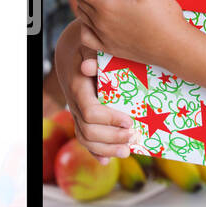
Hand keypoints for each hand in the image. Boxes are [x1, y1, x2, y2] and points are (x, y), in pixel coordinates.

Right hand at [54, 19, 132, 158]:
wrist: (73, 52)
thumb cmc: (87, 46)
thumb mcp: (89, 44)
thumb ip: (91, 54)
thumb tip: (89, 67)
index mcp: (78, 88)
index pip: (89, 112)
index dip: (109, 120)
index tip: (129, 121)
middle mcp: (75, 103)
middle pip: (88, 130)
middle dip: (111, 138)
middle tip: (132, 137)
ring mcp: (77, 112)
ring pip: (85, 138)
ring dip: (106, 149)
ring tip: (127, 151)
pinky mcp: (82, 118)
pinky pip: (84, 139)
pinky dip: (95, 152)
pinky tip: (107, 161)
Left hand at [70, 0, 185, 67]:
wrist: (174, 47)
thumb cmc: (163, 16)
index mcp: (105, 4)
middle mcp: (99, 22)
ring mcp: (103, 37)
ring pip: (82, 15)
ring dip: (87, 0)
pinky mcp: (109, 48)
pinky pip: (86, 35)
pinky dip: (86, 24)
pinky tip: (98, 19)